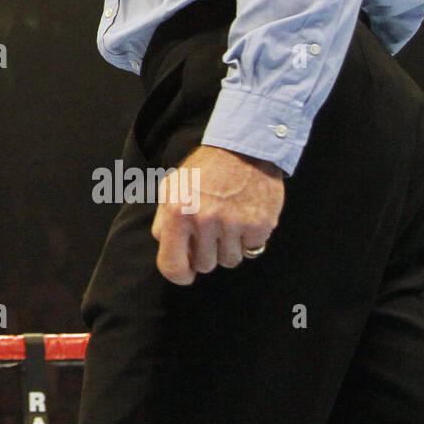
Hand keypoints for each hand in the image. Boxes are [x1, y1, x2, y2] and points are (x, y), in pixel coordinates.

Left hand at [151, 145, 284, 284]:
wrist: (242, 148)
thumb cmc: (203, 170)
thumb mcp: (171, 187)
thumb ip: (164, 220)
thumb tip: (166, 247)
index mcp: (178, 212)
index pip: (172, 265)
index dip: (179, 275)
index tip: (186, 274)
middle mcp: (205, 220)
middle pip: (204, 265)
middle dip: (206, 252)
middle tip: (211, 229)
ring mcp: (234, 223)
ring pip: (229, 261)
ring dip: (228, 247)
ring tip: (228, 221)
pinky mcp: (260, 224)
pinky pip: (252, 249)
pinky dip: (249, 239)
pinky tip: (245, 216)